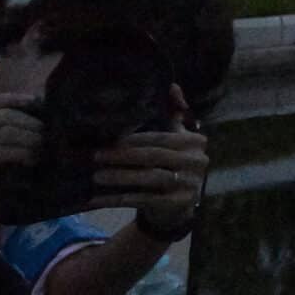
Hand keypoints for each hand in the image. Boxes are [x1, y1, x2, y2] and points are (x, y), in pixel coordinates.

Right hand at [0, 94, 45, 240]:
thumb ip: (0, 154)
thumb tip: (36, 145)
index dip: (10, 99)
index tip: (35, 102)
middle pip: (1, 114)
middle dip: (29, 120)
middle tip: (45, 134)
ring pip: (5, 128)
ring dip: (30, 136)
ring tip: (42, 148)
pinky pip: (3, 150)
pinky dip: (23, 152)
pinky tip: (32, 161)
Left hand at [102, 86, 207, 233]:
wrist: (177, 209)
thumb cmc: (172, 167)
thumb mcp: (176, 140)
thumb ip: (174, 115)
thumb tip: (172, 85)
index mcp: (196, 142)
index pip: (162, 137)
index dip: (134, 139)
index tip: (109, 139)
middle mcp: (197, 162)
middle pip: (155, 156)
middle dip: (123, 156)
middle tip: (96, 155)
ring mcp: (190, 184)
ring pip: (151, 177)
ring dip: (121, 177)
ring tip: (97, 176)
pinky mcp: (179, 205)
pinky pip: (145, 200)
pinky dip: (120, 199)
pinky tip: (100, 199)